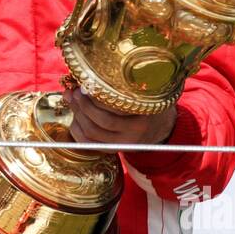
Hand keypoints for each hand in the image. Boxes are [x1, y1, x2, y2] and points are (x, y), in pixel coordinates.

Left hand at [62, 87, 176, 151]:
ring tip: (73, 101)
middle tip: (75, 92)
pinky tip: (75, 118)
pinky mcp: (116, 150)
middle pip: (102, 120)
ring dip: (78, 116)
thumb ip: (115, 84)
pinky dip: (77, 131)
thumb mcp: (140, 88)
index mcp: (145, 110)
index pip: (115, 105)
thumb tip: (78, 85)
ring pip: (93, 133)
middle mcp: (137, 129)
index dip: (95, 95)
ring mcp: (126, 143)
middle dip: (83, 105)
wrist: (160, 126)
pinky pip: (90, 144)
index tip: (84, 83)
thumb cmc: (146, 100)